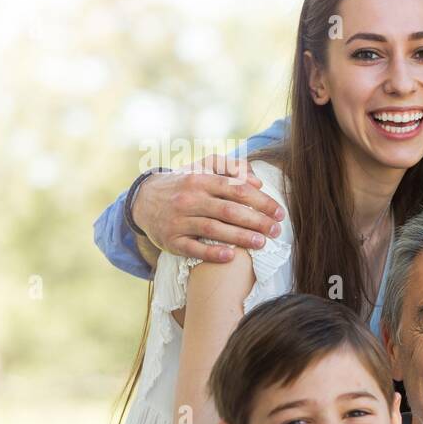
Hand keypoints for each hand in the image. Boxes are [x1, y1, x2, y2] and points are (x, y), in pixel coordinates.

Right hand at [131, 155, 284, 262]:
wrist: (143, 200)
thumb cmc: (184, 183)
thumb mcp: (203, 167)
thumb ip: (231, 167)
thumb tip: (257, 182)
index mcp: (200, 179)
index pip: (237, 189)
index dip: (261, 201)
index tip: (279, 213)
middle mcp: (189, 199)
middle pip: (229, 210)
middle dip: (256, 221)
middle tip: (276, 230)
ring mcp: (179, 220)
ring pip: (213, 229)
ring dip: (240, 237)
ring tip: (261, 243)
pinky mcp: (171, 240)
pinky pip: (193, 248)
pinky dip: (211, 253)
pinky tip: (230, 256)